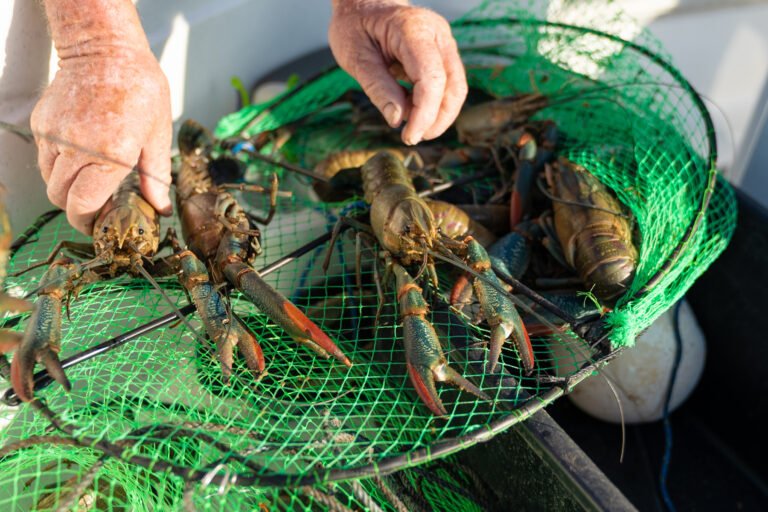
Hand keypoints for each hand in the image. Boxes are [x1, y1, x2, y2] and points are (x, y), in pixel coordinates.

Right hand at [31, 50, 171, 233]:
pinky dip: (60, 166)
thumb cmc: (139, 88)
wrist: (105, 50)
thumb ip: (156, 176)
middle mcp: (76, 146)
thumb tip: (162, 208)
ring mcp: (54, 134)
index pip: (83, 204)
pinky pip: (45, 157)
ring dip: (68, 188)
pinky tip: (83, 155)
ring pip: (50, 180)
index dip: (88, 222)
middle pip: (61, 197)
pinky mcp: (42, 123)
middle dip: (78, 209)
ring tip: (92, 181)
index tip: (100, 227)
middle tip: (99, 208)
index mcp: (109, 153)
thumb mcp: (158, 134)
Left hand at [329, 0, 467, 145]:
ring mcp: (443, 42)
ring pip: (456, 88)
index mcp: (413, 29)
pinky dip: (433, 104)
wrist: (362, 5)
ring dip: (438, 115)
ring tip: (411, 125)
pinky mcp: (443, 53)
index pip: (432, 79)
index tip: (409, 136)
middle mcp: (436, 33)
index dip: (425, 114)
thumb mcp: (355, 58)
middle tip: (411, 137)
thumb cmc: (355, 27)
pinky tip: (412, 110)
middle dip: (437, 119)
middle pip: (453, 86)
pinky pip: (448, 84)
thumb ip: (377, 88)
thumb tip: (398, 120)